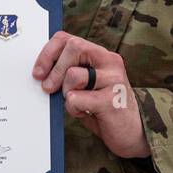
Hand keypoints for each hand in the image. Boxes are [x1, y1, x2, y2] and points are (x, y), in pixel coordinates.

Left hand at [32, 31, 150, 158]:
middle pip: (73, 47)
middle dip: (54, 69)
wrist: (134, 133)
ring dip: (66, 92)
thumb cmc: (104, 108)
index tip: (38, 72)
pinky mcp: (110, 101)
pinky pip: (77, 98)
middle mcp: (110, 62)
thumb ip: (70, 73)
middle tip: (48, 88)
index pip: (69, 39)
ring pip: (73, 74)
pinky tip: (84, 113)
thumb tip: (41, 72)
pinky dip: (73, 108)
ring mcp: (113, 80)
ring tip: (76, 102)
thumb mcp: (87, 85)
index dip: (48, 53)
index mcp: (102, 55)